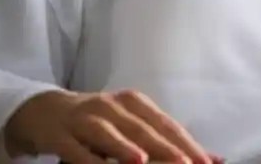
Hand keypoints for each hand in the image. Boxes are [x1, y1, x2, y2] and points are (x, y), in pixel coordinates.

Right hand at [3, 89, 220, 163]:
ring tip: (142, 161)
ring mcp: (84, 118)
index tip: (207, 162)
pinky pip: (75, 149)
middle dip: (165, 148)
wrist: (46, 112)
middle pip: (142, 129)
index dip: (187, 143)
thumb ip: (168, 142)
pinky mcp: (60, 134)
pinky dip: (89, 160)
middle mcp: (112, 106)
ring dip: (125, 148)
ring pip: (108, 134)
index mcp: (135, 103)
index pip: (167, 124)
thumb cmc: (100, 123)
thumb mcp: (133, 126)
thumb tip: (215, 159)